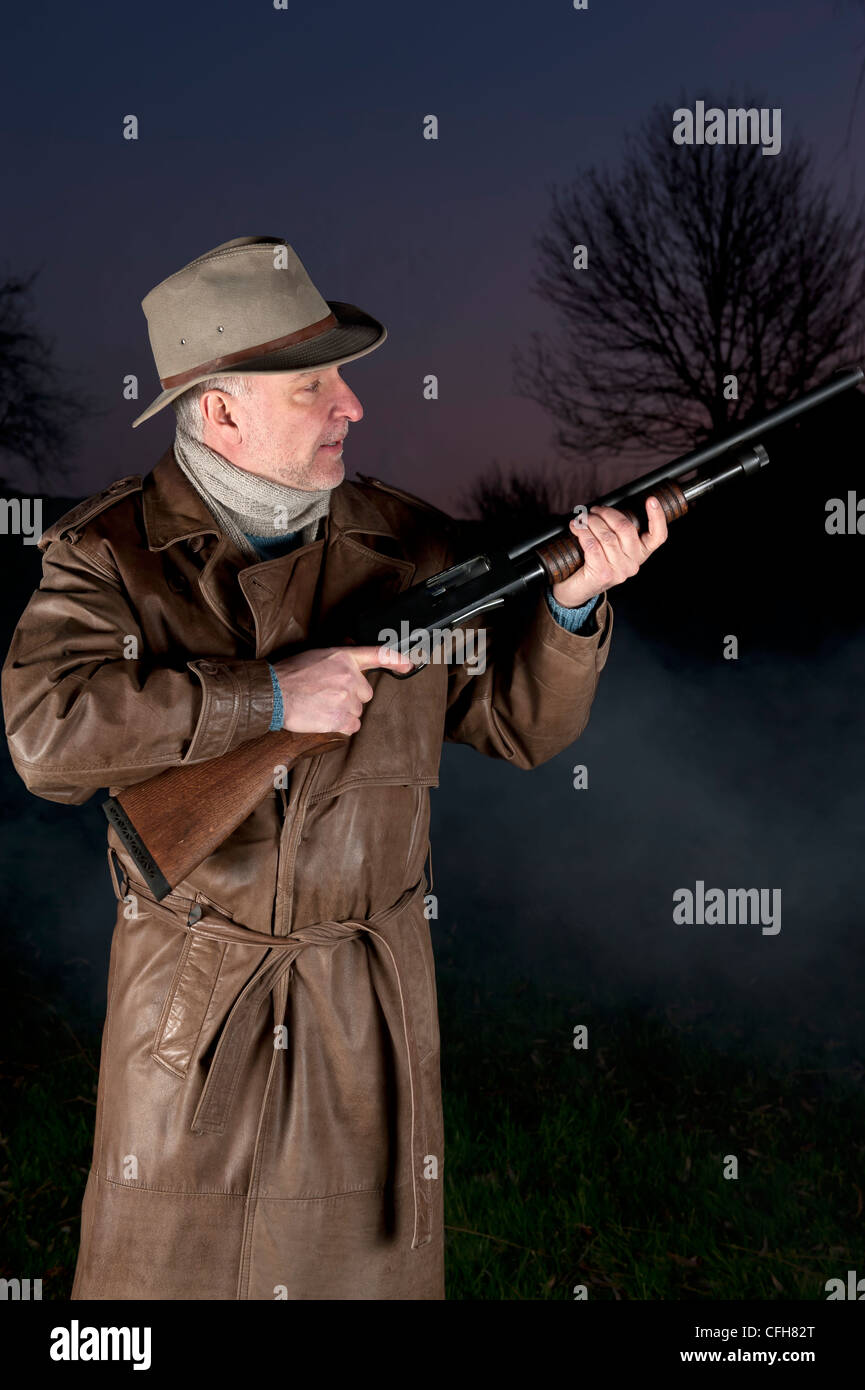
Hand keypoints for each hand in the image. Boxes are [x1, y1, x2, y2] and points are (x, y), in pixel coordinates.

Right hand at [271, 645, 413, 735]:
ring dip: (343, 711)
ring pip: (357, 711)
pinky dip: (340, 726)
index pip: (379, 654)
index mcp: (344, 657)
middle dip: (351, 697)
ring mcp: (346, 699)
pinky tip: (324, 717)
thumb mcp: (318, 655)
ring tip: (321, 705)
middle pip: (365, 693)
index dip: (397, 660)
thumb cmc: (290, 674)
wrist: (273, 693)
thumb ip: (340, 659)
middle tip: (328, 695)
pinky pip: (352, 726)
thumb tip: (353, 663)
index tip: (408, 665)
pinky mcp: (340, 719)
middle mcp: (349, 677)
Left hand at [551, 497, 667, 609]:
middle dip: (607, 514)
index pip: (658, 536)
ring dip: (591, 522)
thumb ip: (616, 531)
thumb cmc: (591, 563)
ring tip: (581, 519)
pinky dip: (582, 532)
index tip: (651, 500)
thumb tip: (606, 508)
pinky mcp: (602, 574)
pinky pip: (592, 545)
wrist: (575, 590)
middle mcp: (634, 564)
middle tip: (593, 511)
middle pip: (625, 528)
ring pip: (606, 536)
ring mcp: (619, 571)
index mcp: (641, 554)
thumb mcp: (610, 547)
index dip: (657, 517)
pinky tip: (575, 527)